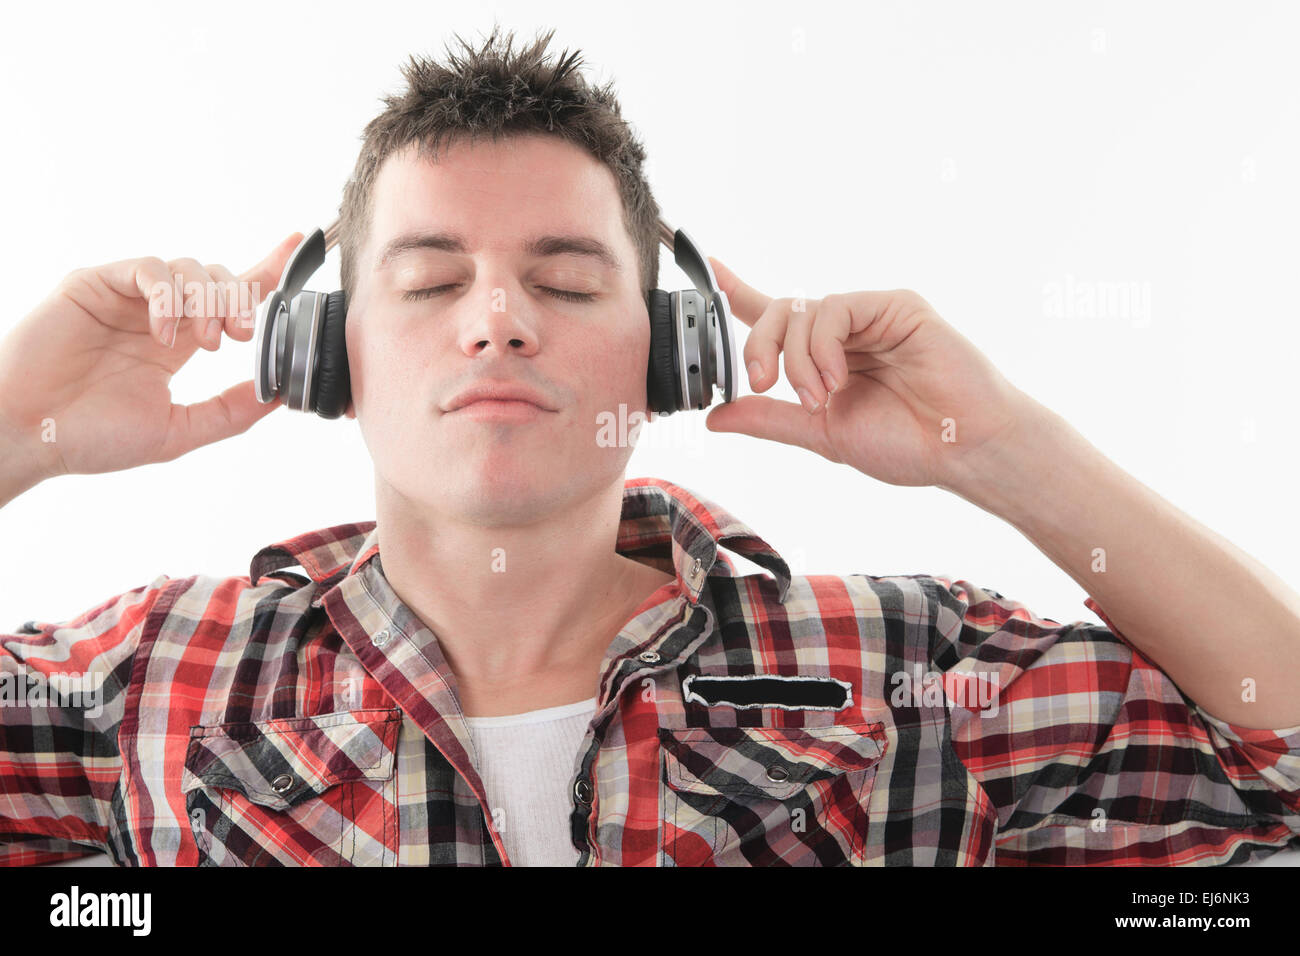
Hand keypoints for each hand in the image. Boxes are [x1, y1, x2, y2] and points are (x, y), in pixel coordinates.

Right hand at [0, 234, 302, 485]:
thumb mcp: (179, 430)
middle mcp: (157, 313)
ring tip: (203, 344)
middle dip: (240, 302)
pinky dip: (169, 295)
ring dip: (208, 302)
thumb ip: (232, 410)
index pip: (231, 297)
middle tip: (241, 338)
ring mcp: (126, 296)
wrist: (30, 436)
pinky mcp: (95, 284)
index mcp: (179, 342)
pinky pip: (148, 268)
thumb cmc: (92, 437)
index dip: (264, 270)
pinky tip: (165, 333)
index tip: (294, 248)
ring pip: (189, 268)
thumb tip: (280, 392)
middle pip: (218, 278)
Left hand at [704, 257, 1040, 491]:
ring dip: (796, 359)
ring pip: (803, 311)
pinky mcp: (896, 305)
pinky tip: (838, 379)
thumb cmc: (907, 443)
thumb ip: (770, 419)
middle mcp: (847, 332)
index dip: (741, 293)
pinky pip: (836, 308)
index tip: (711, 269)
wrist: (963, 450)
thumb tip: (716, 416)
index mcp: (828, 358)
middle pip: (779, 313)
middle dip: (757, 346)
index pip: (776, 317)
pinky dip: (822, 346)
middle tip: (760, 383)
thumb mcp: (821, 433)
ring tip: (819, 398)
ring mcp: (872, 315)